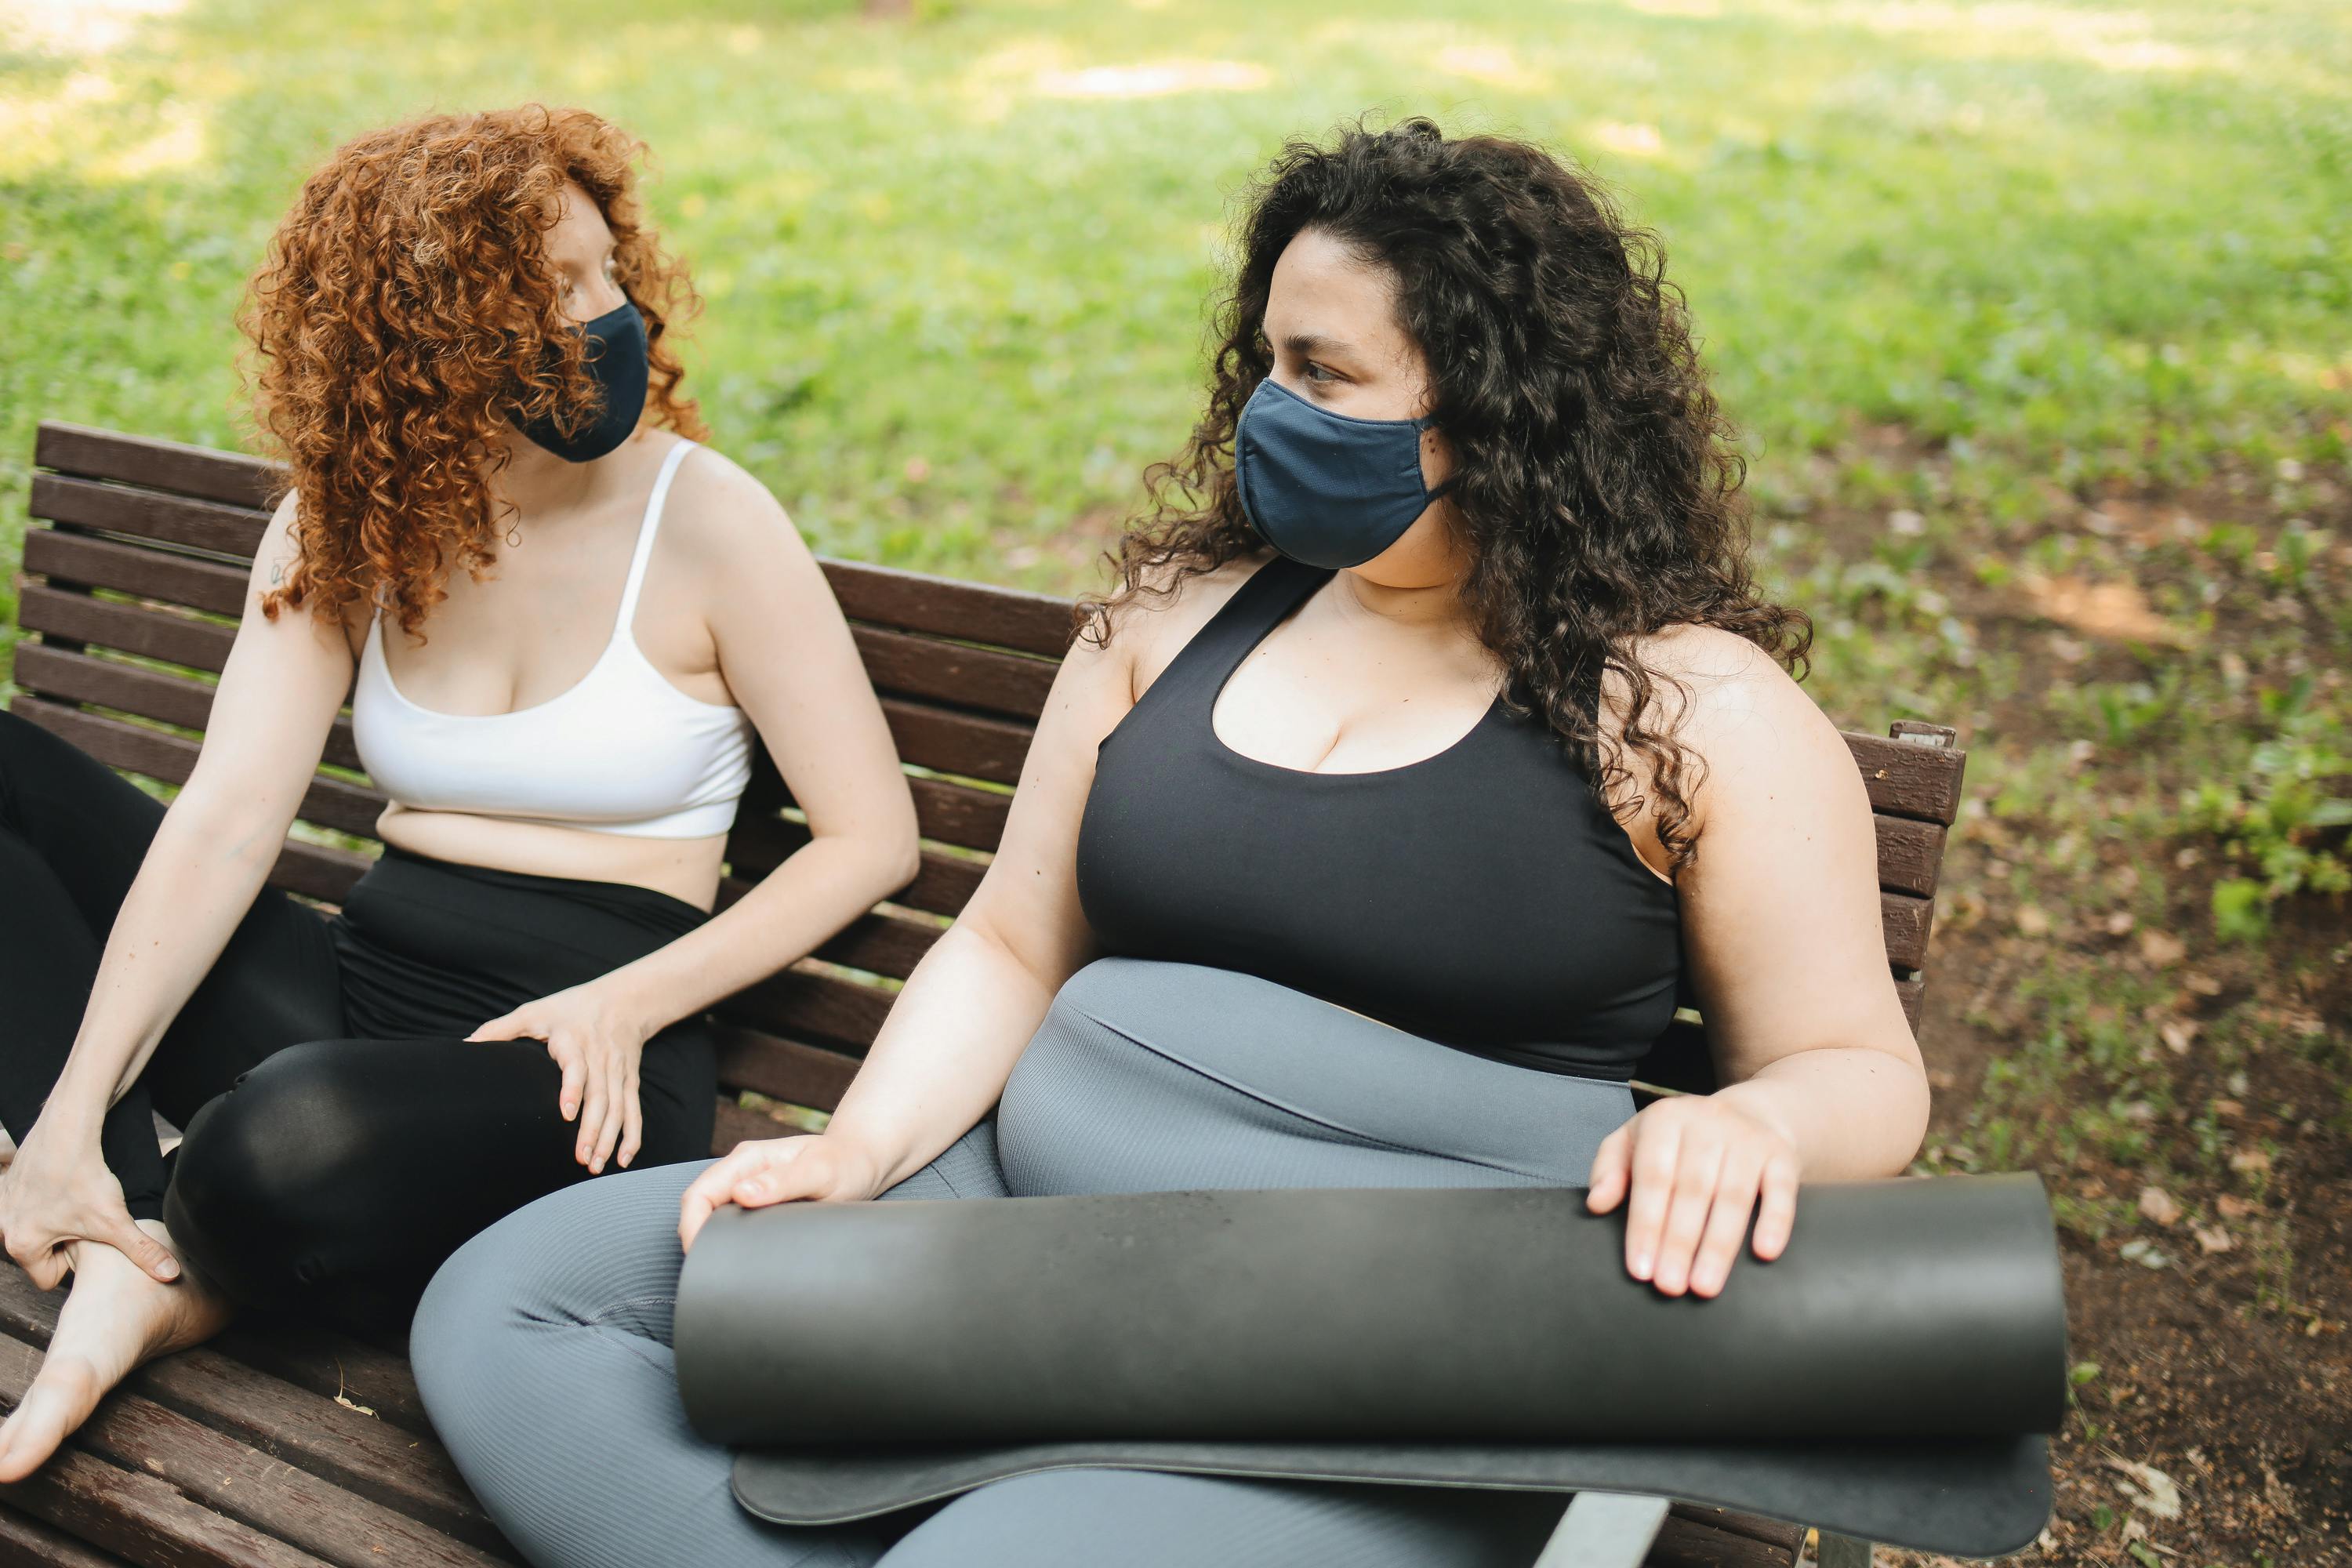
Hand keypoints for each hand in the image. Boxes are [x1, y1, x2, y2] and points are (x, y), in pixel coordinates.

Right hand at [0, 1120, 181, 1288]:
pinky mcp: (10, 1183)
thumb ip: (142, 1251)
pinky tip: (66, 1185)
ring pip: (37, 1229)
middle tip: (85, 1218)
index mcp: (21, 1246)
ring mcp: (3, 1205)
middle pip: (42, 1254)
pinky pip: (31, 1205)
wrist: (67, 1130)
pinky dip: (48, 1200)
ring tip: (76, 1201)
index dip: (75, 1263)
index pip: (49, 1278)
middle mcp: (4, 1228)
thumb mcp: (115, 1221)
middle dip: (66, 1241)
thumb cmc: (84, 1176)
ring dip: (57, 1220)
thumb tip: (170, 1274)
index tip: (89, 1237)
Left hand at [468, 982, 654, 1173]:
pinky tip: (623, 1159)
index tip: (567, 1114)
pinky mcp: (631, 1081)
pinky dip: (632, 1136)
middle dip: (592, 1130)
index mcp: (574, 1041)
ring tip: (595, 1166)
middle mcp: (600, 1058)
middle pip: (600, 1097)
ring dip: (609, 1139)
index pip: (577, 1066)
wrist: (624, 1000)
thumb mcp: (536, 1010)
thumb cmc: (573, 1007)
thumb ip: (502, 1028)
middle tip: (579, 1158)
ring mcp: (618, 1072)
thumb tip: (466, 1044)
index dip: (573, 1089)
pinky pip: (634, 1111)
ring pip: (618, 1109)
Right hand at [677, 1133, 885, 1252]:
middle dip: (696, 1238)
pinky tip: (740, 1260)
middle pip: (700, 1207)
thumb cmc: (845, 1163)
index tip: (698, 1256)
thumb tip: (742, 1195)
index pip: (701, 1193)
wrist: (863, 1162)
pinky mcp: (759, 1204)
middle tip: (712, 1273)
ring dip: (711, 1241)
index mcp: (749, 1159)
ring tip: (724, 1270)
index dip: (691, 1226)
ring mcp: (749, 1188)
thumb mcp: (820, 1171)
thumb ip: (784, 1181)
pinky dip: (728, 1241)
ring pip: (713, 1217)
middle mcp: (742, 1172)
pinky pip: (732, 1222)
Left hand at [1584, 1092, 1798, 1297]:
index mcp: (1665, 1120)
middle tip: (1668, 1287)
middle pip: (1691, 1190)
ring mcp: (1748, 1138)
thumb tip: (1595, 1204)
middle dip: (1678, 1242)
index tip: (1640, 1270)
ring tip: (1704, 1287)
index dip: (1645, 1225)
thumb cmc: (1680, 1141)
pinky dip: (1775, 1221)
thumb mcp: (1636, 1140)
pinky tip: (1764, 1253)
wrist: (1752, 1114)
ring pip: (1733, 1196)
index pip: (1653, 1178)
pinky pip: (1781, 1190)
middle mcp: (1708, 1124)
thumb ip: (1609, 1169)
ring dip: (1718, 1245)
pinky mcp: (1782, 1155)